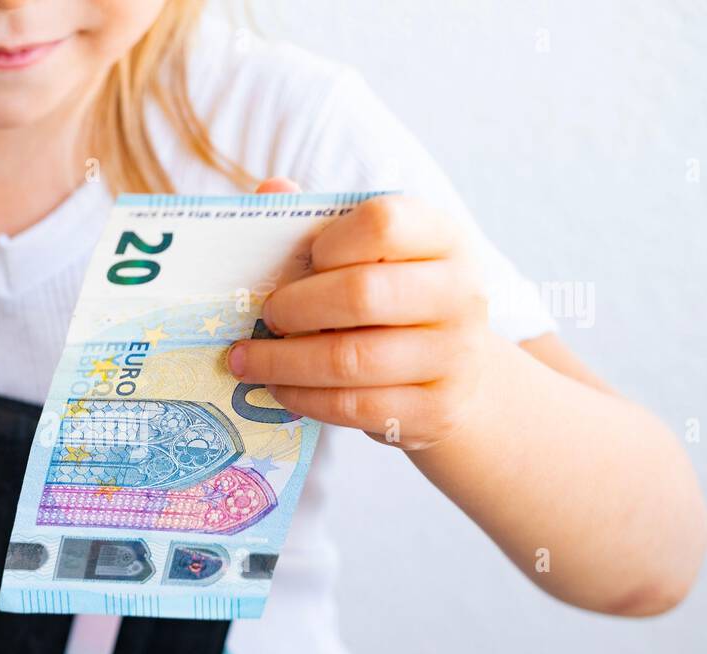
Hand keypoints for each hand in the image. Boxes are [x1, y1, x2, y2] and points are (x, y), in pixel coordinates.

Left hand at [228, 180, 493, 450]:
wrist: (458, 374)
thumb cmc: (395, 301)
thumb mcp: (370, 255)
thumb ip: (320, 221)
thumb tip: (270, 190)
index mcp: (442, 238)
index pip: (383, 224)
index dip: (330, 243)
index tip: (303, 262)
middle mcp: (459, 292)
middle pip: (361, 294)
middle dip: (295, 308)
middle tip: (264, 318)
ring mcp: (453, 355)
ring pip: (351, 359)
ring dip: (284, 362)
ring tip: (247, 361)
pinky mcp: (434, 410)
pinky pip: (356, 407)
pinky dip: (305, 398)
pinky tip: (279, 389)